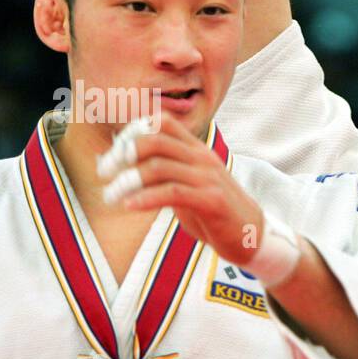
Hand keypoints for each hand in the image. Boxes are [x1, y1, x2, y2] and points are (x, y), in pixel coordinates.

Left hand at [102, 119, 266, 266]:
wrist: (253, 236)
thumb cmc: (215, 213)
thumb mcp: (188, 186)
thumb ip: (163, 174)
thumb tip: (122, 163)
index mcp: (198, 151)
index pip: (164, 122)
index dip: (133, 131)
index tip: (113, 153)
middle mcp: (203, 158)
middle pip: (156, 139)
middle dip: (123, 154)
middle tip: (104, 171)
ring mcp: (209, 178)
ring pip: (159, 167)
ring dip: (127, 181)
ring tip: (110, 195)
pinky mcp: (212, 201)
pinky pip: (172, 193)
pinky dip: (145, 198)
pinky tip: (129, 206)